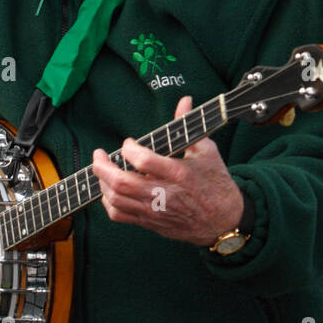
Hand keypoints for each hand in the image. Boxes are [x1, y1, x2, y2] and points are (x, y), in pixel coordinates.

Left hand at [93, 95, 243, 246]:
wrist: (223, 220)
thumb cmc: (216, 183)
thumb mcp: (207, 151)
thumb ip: (188, 125)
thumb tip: (185, 100)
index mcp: (178, 173)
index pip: (142, 161)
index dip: (128, 148)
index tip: (129, 142)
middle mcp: (163, 194)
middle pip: (121, 182)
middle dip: (102, 166)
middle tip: (99, 154)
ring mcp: (154, 211)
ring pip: (116, 199)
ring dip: (102, 182)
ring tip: (102, 169)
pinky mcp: (150, 222)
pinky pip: (120, 215)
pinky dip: (108, 202)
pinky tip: (109, 191)